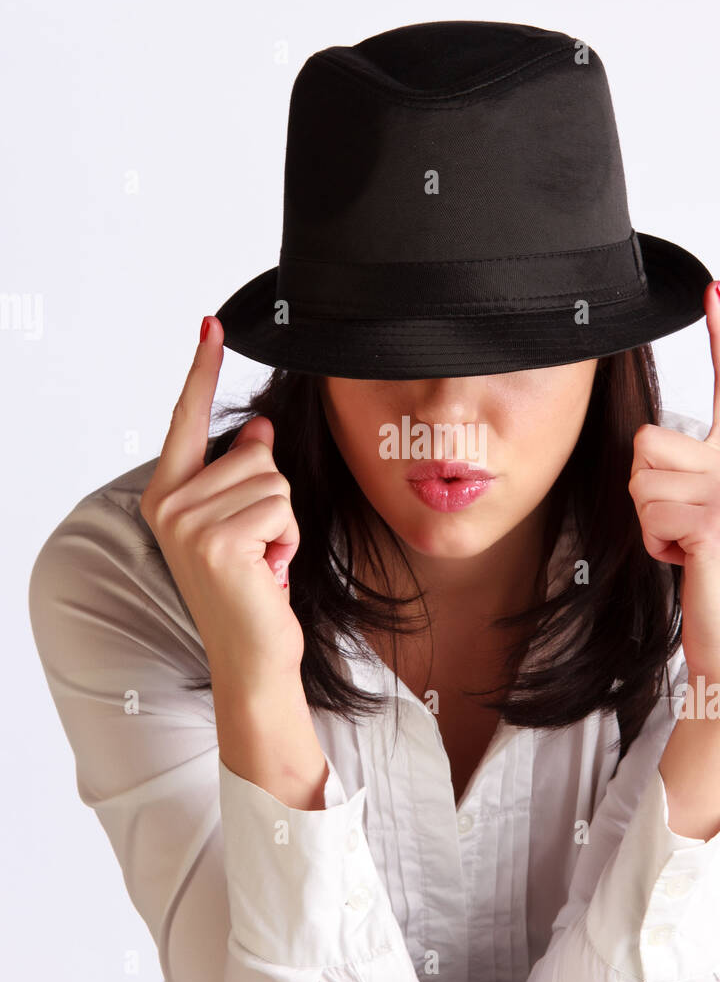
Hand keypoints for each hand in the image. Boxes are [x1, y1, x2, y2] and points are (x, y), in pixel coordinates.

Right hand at [140, 315, 304, 691]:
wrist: (253, 656)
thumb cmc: (252, 589)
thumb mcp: (245, 521)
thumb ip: (242, 473)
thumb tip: (260, 429)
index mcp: (168, 496)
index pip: (186, 419)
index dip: (202, 370)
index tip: (212, 325)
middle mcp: (169, 505)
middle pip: (254, 452)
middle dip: (274, 497)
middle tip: (259, 547)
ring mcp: (188, 522)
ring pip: (272, 477)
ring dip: (285, 521)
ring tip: (264, 560)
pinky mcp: (217, 540)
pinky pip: (281, 506)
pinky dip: (290, 539)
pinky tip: (269, 571)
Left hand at [627, 281, 719, 693]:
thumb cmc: (709, 577)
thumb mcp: (699, 512)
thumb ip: (685, 470)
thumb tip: (646, 442)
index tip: (715, 289)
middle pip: (645, 441)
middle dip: (643, 490)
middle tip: (679, 531)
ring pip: (638, 477)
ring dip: (646, 520)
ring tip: (683, 548)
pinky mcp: (716, 521)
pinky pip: (646, 511)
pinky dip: (652, 544)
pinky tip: (685, 563)